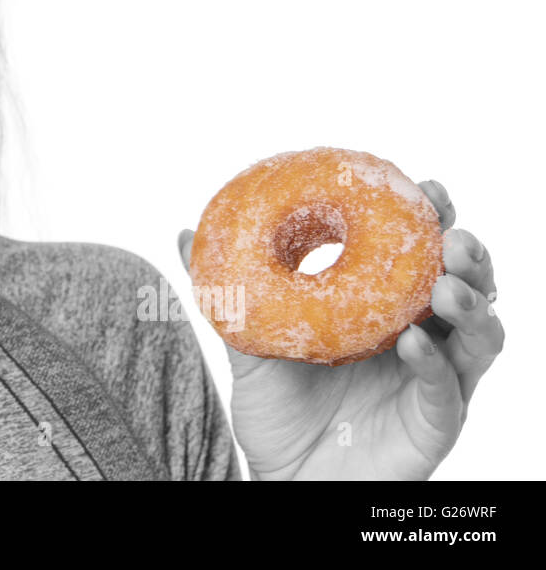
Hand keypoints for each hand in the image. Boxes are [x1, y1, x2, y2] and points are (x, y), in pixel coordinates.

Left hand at [178, 180, 502, 479]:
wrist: (282, 476)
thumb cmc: (279, 410)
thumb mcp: (250, 341)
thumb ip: (226, 290)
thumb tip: (185, 234)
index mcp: (385, 307)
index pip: (421, 254)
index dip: (433, 219)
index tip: (426, 189)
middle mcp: (420, 336)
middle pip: (466, 284)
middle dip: (467, 252)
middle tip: (452, 234)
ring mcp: (433, 380)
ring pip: (479, 334)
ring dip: (470, 303)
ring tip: (445, 287)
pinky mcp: (433, 422)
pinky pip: (447, 390)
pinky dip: (435, 363)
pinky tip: (411, 344)